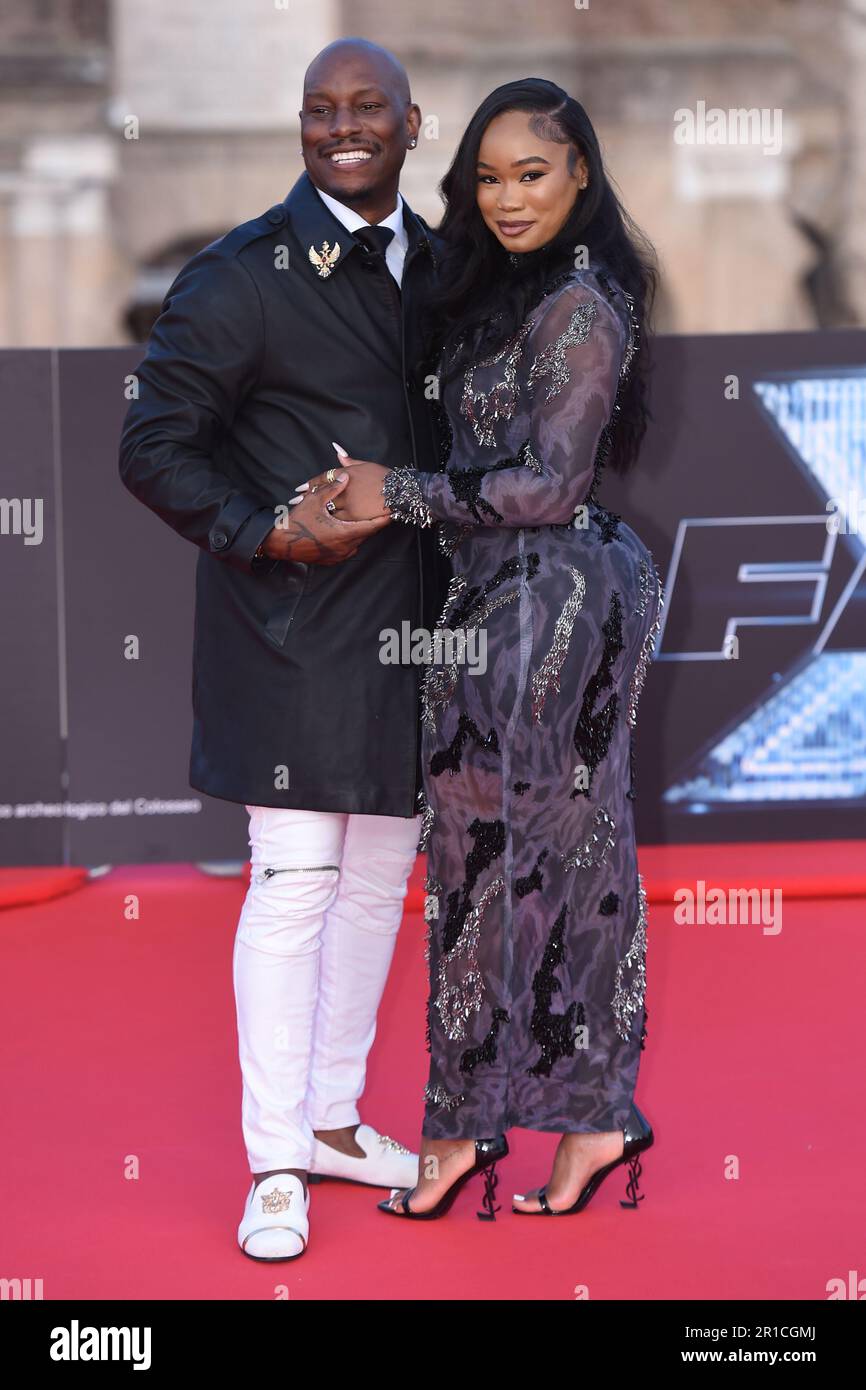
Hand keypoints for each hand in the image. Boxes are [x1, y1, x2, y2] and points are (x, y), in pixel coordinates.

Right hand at [261, 473, 388, 565]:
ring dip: (360, 531)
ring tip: (365, 521)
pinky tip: (348, 531)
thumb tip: (345, 476)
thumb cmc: (297, 521)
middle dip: (371, 523)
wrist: (281, 543)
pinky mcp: (332, 560)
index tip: (392, 513)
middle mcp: (345, 547)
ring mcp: (339, 555)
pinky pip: (347, 549)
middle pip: (365, 534)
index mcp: (345, 533)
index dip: (382, 519)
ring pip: (357, 542)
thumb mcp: (314, 500)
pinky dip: (350, 539)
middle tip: (379, 513)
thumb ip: (333, 488)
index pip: (371, 526)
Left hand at [298, 454, 391, 522]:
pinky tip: (320, 523)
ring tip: (303, 514)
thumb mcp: (365, 465)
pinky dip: (329, 520)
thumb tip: (336, 449)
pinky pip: (338, 519)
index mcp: (345, 475)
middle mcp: (343, 489)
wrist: (398, 492)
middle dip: (306, 498)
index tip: (300, 489)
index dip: (310, 484)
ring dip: (315, 510)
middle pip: (320, 495)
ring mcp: (347, 504)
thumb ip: (348, 460)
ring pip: (326, 508)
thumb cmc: (383, 477)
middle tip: (294, 502)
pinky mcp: (353, 517)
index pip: (322, 479)